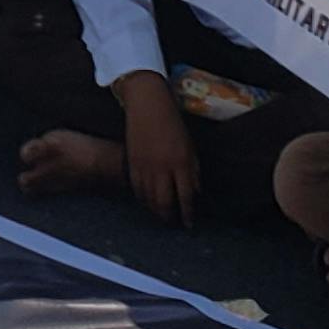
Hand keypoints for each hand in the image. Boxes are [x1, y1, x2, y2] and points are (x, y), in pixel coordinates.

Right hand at [115, 73, 199, 226]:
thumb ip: (193, 171)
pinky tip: (147, 202)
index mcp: (181, 162)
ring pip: (149, 198)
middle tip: (173, 223)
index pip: (186, 196)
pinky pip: (136, 188)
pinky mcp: (132, 162)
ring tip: (161, 216)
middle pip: (164, 202)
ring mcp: (145, 166)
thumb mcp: (190, 146)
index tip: (189, 224)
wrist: (148, 105)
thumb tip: (196, 192)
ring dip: (155, 211)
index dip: (188, 213)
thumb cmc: (173, 124)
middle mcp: (162, 167)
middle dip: (169, 217)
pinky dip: (142, 199)